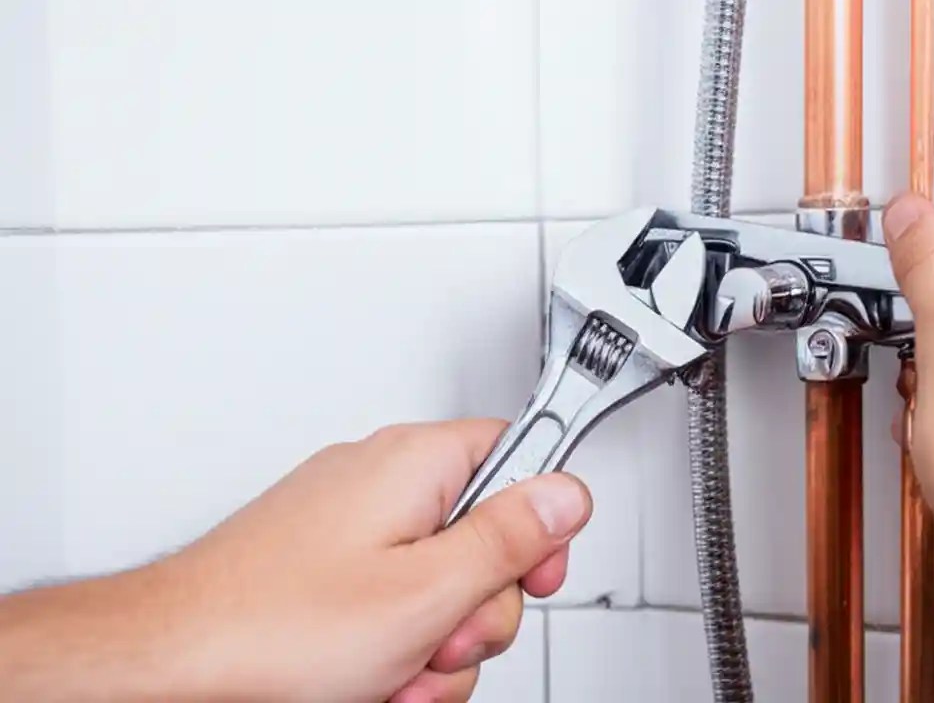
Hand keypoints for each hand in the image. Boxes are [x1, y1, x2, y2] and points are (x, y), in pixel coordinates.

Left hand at [0, 419, 592, 702]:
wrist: (168, 664)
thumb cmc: (274, 626)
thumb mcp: (426, 592)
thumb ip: (510, 538)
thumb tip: (568, 494)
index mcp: (414, 464)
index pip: (520, 453)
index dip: (544, 519)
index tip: (541, 569)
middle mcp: (383, 481)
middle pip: (486, 536)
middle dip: (478, 607)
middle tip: (443, 640)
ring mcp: (351, 526)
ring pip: (442, 583)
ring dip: (436, 644)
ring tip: (394, 672)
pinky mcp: (326, 566)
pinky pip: (395, 600)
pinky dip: (394, 647)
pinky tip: (371, 676)